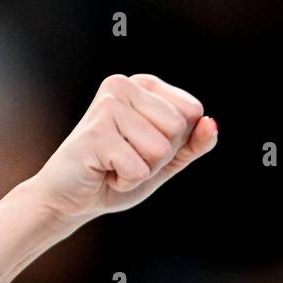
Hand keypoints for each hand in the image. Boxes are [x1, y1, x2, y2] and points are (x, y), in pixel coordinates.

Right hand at [30, 74, 216, 222]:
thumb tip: (211, 123)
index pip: (192, 111)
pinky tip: (104, 172)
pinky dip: (125, 182)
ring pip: (160, 150)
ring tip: (115, 164)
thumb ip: (193, 143)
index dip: (176, 142)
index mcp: (143, 84)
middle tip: (127, 158)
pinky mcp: (96, 132)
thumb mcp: (165, 160)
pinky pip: (139, 168)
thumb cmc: (116, 173)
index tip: (144, 147)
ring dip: (141, 170)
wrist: (70, 198)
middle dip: (158, 158)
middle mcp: (123, 85)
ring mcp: (107, 106)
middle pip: (177, 129)